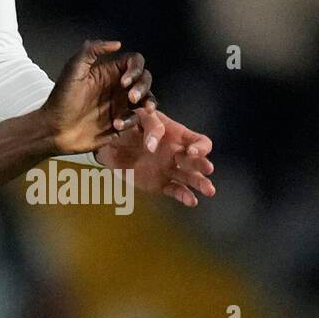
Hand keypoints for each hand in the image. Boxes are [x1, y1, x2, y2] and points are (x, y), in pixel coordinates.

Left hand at [41, 40, 162, 154]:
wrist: (54, 129)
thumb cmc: (61, 99)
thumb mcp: (73, 70)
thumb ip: (91, 51)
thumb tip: (117, 44)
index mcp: (108, 72)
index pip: (133, 62)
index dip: (135, 69)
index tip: (124, 81)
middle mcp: (117, 87)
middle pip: (144, 79)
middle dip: (143, 86)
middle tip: (130, 97)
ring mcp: (120, 106)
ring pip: (146, 98)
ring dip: (148, 101)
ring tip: (143, 109)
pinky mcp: (120, 123)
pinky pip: (136, 119)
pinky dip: (131, 121)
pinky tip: (116, 124)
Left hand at [96, 109, 214, 206]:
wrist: (109, 144)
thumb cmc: (128, 125)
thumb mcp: (140, 117)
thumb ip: (150, 126)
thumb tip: (153, 146)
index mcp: (178, 137)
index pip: (200, 142)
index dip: (200, 147)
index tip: (191, 151)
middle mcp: (178, 154)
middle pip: (199, 162)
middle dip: (203, 165)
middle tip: (207, 168)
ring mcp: (171, 170)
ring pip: (191, 178)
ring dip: (201, 183)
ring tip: (209, 190)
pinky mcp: (161, 184)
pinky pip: (176, 190)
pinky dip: (184, 196)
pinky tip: (192, 200)